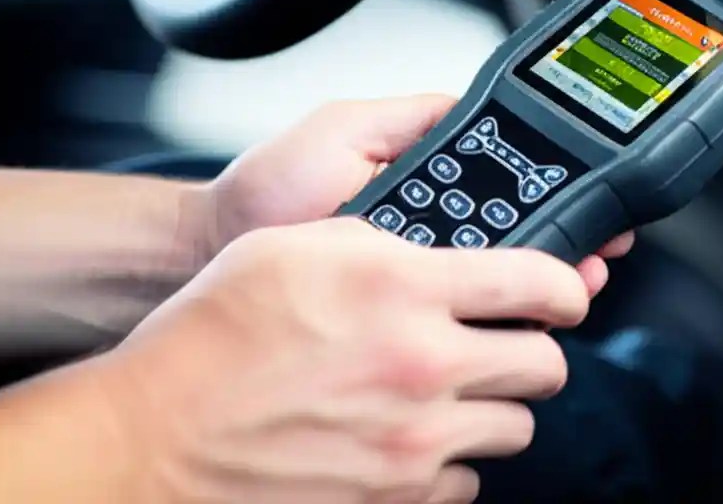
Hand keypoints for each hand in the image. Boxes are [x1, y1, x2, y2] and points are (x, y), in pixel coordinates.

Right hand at [101, 218, 591, 503]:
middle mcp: (424, 365)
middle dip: (532, 350)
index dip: (566, 285)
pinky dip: (449, 463)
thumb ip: (379, 243)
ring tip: (447, 395)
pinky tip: (408, 441)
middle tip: (504, 344)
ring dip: (491, 408)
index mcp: (404, 288)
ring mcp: (415, 440)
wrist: (156, 439)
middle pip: (546, 364)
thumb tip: (432, 257)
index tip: (565, 293)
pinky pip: (466, 483)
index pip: (539, 282)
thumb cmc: (211, 336)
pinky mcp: (398, 497)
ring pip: (516, 428)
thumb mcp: (294, 246)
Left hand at [196, 94, 633, 294]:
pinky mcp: (399, 324)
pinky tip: (518, 322)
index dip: (558, 195)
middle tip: (598, 252)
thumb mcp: (346, 126)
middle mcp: (431, 238)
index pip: (511, 188)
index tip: (596, 204)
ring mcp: (417, 283)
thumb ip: (411, 115)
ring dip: (541, 287)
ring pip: (497, 288)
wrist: (216, 251)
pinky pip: (456, 323)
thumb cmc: (269, 189)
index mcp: (427, 183)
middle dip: (565, 247)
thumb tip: (472, 101)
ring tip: (572, 285)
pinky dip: (491, 324)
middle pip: (517, 245)